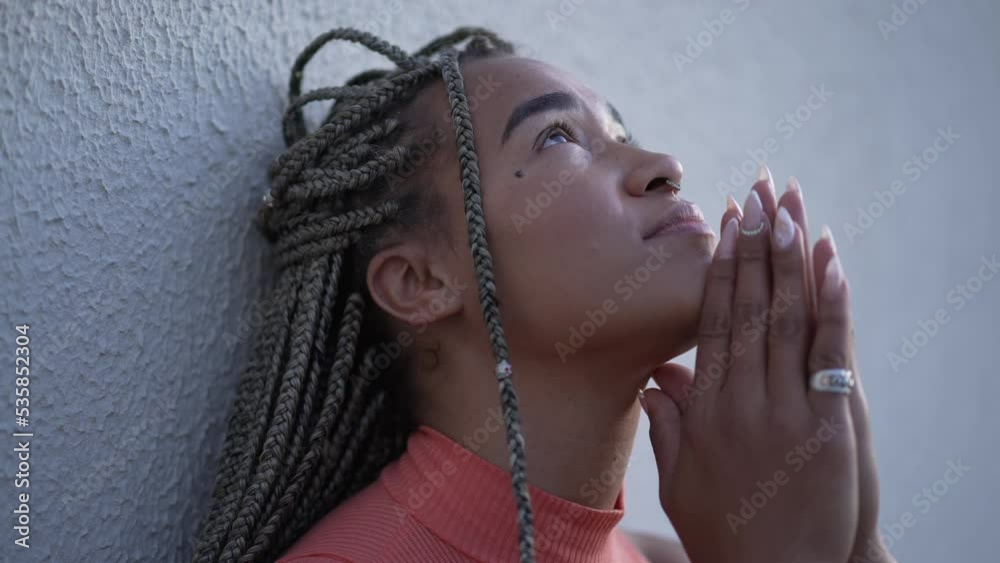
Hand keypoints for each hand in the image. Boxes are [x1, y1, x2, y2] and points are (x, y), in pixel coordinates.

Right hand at [641, 171, 860, 561]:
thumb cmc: (725, 531)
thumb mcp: (679, 482)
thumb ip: (666, 426)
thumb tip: (656, 378)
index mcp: (706, 410)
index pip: (713, 323)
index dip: (721, 270)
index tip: (726, 226)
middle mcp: (745, 401)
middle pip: (750, 309)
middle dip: (754, 247)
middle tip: (757, 194)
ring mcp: (790, 410)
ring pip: (788, 320)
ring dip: (788, 261)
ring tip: (787, 209)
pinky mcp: (831, 425)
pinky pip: (831, 353)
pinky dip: (833, 304)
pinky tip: (831, 263)